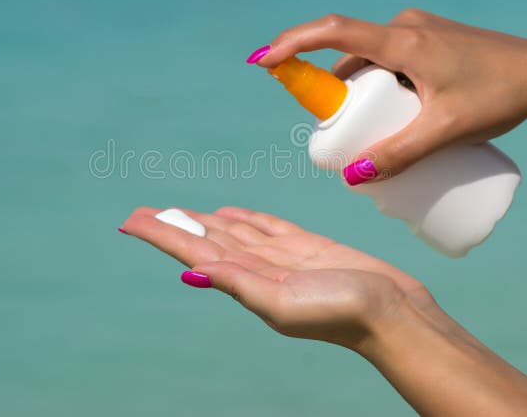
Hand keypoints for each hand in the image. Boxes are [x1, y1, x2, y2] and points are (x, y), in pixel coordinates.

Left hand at [121, 205, 526, 414]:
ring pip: (231, 230)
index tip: (132, 221)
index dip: (162, 234)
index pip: (193, 250)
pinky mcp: (306, 247)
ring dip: (202, 220)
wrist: (394, 314)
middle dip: (174, 225)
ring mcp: (281, 256)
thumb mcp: (284, 302)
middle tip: (142, 212)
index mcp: (246, 281)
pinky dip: (244, 217)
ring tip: (176, 212)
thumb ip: (240, 283)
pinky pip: (266, 226)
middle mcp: (258, 267)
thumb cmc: (344, 313)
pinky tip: (229, 214)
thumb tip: (192, 273)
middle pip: (205, 238)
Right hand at [254, 9, 526, 177]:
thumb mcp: (446, 132)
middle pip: (350, 59)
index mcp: (403, 41)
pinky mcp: (431, 41)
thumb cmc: (500, 97)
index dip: (292, 44)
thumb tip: (353, 178)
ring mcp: (420, 32)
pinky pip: (390, 61)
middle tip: (342, 138)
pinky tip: (399, 116)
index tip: (261, 61)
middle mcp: (405, 28)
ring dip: (361, 95)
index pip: (333, 33)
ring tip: (376, 136)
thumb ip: (400, 156)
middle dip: (334, 96)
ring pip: (371, 63)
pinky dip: (380, 87)